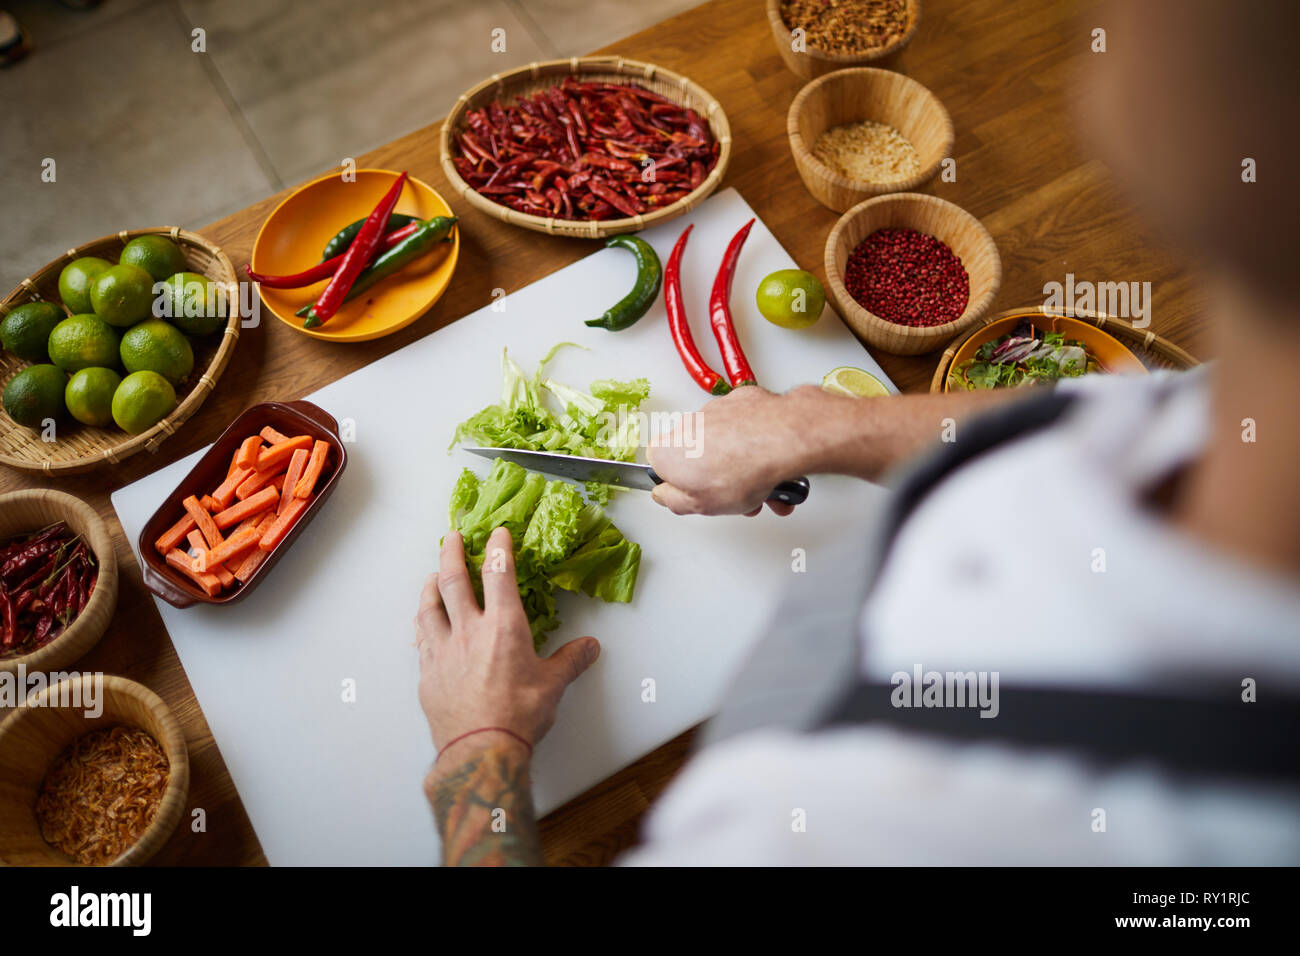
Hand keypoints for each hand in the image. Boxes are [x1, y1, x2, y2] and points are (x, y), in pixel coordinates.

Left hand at [415, 527, 600, 755]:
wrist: (479, 751)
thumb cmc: (518, 716)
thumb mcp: (553, 686)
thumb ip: (571, 661)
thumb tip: (590, 648)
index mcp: (503, 626)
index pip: (499, 574)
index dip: (498, 548)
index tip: (497, 533)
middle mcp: (468, 630)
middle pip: (454, 580)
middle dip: (452, 553)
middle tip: (451, 536)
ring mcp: (442, 651)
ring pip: (429, 606)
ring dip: (430, 586)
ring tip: (432, 575)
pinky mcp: (427, 674)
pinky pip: (422, 639)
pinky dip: (423, 625)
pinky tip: (423, 625)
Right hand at [647, 385, 826, 516]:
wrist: (781, 440)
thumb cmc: (741, 471)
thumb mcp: (699, 506)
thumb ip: (673, 501)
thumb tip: (665, 495)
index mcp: (667, 451)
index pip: (659, 468)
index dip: (681, 486)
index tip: (699, 496)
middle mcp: (686, 425)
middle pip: (696, 457)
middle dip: (718, 480)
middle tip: (739, 497)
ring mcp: (715, 410)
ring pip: (723, 444)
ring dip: (740, 466)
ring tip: (766, 488)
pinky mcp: (742, 401)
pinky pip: (745, 426)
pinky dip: (755, 442)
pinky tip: (771, 462)